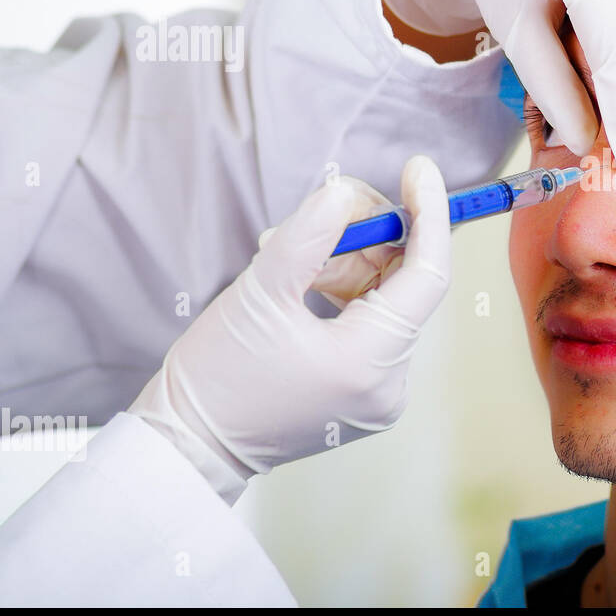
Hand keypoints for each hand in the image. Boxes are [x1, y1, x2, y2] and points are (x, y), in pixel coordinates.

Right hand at [129, 155, 450, 503]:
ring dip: (349, 262)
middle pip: (405, 284)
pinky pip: (369, 325)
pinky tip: (302, 281)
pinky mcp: (362, 396)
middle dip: (370, 235)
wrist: (187, 447)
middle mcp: (388, 385)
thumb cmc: (214, 376)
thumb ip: (310, 233)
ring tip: (291, 251)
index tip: (417, 168)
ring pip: (384, 300)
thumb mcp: (259, 291)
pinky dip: (344, 292)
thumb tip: (348, 192)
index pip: (429, 273)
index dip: (428, 213)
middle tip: (327, 206)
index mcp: (370, 363)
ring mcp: (378, 395)